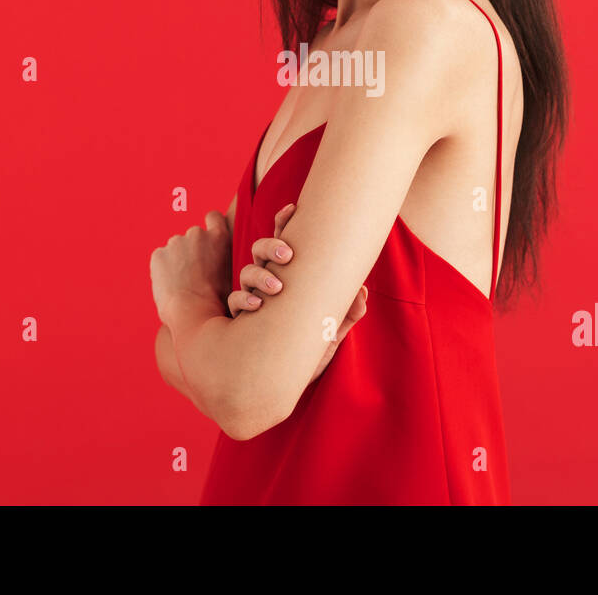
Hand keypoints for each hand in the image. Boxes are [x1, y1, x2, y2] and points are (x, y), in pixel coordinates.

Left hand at [149, 209, 232, 325]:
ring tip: (182, 284)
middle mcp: (197, 234)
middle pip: (193, 237)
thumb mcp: (231, 275)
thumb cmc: (216, 301)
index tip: (207, 238)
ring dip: (177, 260)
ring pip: (176, 249)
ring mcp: (175, 242)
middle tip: (194, 274)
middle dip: (192, 250)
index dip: (210, 225)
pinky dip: (164, 269)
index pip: (213, 217)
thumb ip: (223, 259)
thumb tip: (217, 260)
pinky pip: (161, 259)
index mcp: (218, 238)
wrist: (192, 312)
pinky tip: (170, 286)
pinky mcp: (158, 254)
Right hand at [228, 202, 368, 382]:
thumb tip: (363, 292)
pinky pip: (235, 302)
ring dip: (260, 274)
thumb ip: (345, 315)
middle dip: (271, 246)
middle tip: (288, 253)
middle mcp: (269, 285)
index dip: (284, 224)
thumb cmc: (307, 358)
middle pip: (261, 251)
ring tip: (277, 286)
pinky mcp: (240, 323)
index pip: (285, 244)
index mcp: (290, 280)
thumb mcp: (330, 335)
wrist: (281, 390)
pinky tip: (257, 305)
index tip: (292, 208)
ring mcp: (253, 301)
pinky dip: (244, 300)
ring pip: (248, 273)